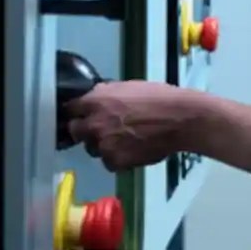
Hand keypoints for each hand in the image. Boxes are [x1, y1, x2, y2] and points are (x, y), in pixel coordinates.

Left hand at [64, 80, 198, 171]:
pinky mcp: (116, 162)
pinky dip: (117, 158)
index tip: (79, 114)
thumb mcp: (127, 86)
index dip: (76, 112)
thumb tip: (94, 96)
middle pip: (75, 131)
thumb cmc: (158, 97)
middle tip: (100, 129)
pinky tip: (131, 150)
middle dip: (84, 130)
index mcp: (95, 101)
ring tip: (122, 140)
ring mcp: (103, 145)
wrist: (180, 119)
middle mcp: (94, 124)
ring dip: (102, 145)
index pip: (70, 108)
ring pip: (92, 149)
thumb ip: (105, 93)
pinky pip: (108, 162)